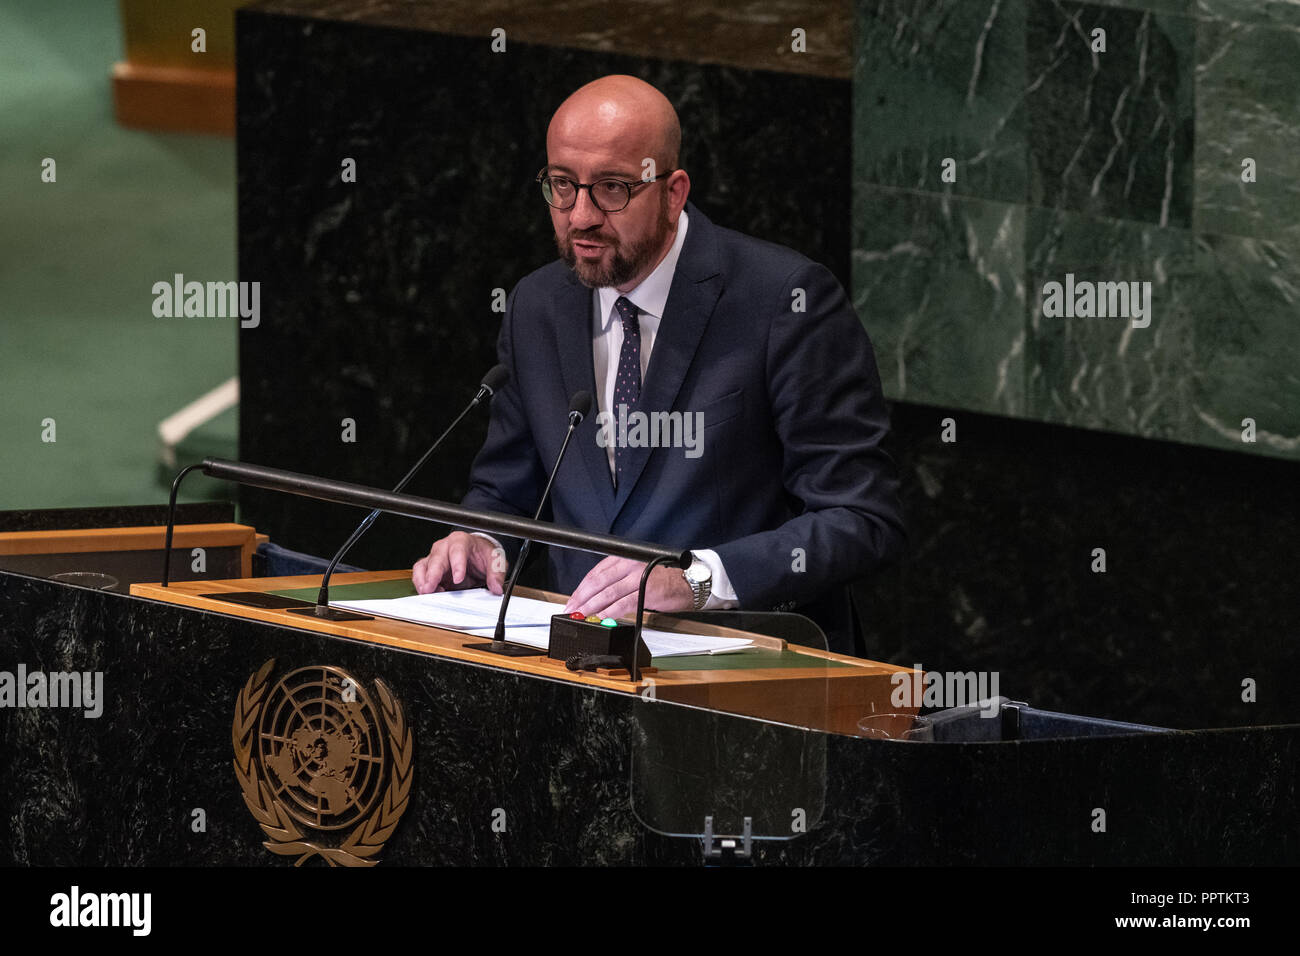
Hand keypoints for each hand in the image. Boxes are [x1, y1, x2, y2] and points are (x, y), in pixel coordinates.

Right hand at [412, 532, 505, 594]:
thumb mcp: (495, 560)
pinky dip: (421, 585)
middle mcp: (444, 547)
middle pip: (436, 559)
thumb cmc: (482, 554)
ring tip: (427, 592)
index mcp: (461, 541)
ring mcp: (435, 558)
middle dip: (433, 574)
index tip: (459, 579)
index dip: (457, 565)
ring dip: (423, 580)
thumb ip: (496, 572)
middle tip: (431, 588)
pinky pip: (420, 576)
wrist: (476, 554)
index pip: (457, 550)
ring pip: (422, 566)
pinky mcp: (430, 569)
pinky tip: (428, 593)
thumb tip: (496, 587)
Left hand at [563, 556, 694, 619]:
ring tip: (582, 615)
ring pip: (607, 593)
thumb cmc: (662, 579)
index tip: (573, 600)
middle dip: (581, 598)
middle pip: (597, 582)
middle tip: (572, 610)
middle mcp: (629, 565)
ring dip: (591, 606)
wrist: (687, 582)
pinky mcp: (645, 591)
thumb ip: (617, 582)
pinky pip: (622, 603)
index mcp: (624, 559)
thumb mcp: (636, 573)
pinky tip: (601, 618)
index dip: (581, 588)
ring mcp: (637, 577)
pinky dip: (609, 612)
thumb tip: (596, 599)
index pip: (595, 573)